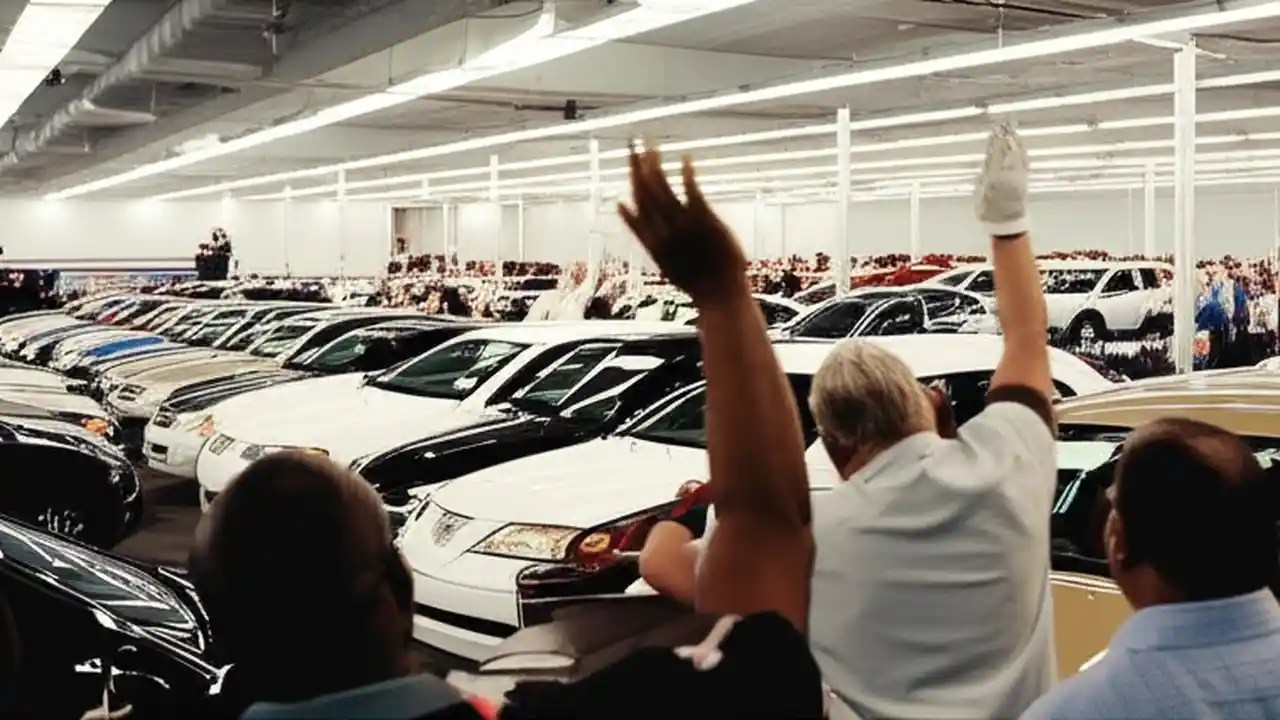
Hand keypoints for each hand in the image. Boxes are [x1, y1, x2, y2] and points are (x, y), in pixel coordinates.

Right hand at [618, 143, 746, 303]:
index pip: (636, 203)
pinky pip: (691, 192)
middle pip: (645, 191)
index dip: (632, 180)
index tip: (631, 160)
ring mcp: (682, 224)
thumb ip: (645, 236)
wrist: (719, 294)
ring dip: (656, 165)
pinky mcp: (704, 221)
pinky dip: (687, 175)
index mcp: (652, 241)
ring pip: (663, 189)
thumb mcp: (665, 262)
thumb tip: (623, 209)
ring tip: (652, 145)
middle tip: (634, 142)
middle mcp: (663, 230)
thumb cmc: (696, 283)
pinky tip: (685, 159)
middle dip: (638, 164)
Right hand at [974, 121, 1029, 236]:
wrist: (1007, 222)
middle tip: (1005, 124)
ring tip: (1012, 130)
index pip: (997, 154)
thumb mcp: (982, 193)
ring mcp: (1019, 176)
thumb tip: (989, 163)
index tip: (996, 130)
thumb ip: (985, 177)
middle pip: (1009, 151)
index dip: (997, 142)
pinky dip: (1021, 151)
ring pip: (1018, 155)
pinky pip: (1023, 161)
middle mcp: (1011, 174)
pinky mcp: (1024, 179)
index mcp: (997, 177)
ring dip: (1015, 142)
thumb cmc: (990, 210)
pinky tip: (1019, 145)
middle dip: (1007, 138)